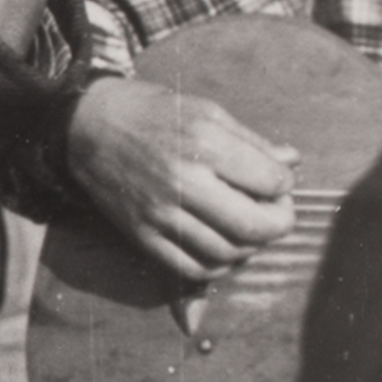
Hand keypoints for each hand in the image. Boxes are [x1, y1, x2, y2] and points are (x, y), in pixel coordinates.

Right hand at [66, 74, 297, 280]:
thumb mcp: (206, 112)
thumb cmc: (153, 113)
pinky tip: (222, 248)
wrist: (88, 126)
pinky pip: (191, 269)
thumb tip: (292, 162)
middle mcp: (182, 182)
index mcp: (204, 144)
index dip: (284, 183)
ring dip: (250, 247)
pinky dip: (217, 267)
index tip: (275, 178)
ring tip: (247, 228)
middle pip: (256, 226)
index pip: (273, 182)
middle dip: (279, 223)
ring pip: (227, 253)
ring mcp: (160, 213)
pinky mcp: (142, 234)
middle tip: (275, 212)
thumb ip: (251, 142)